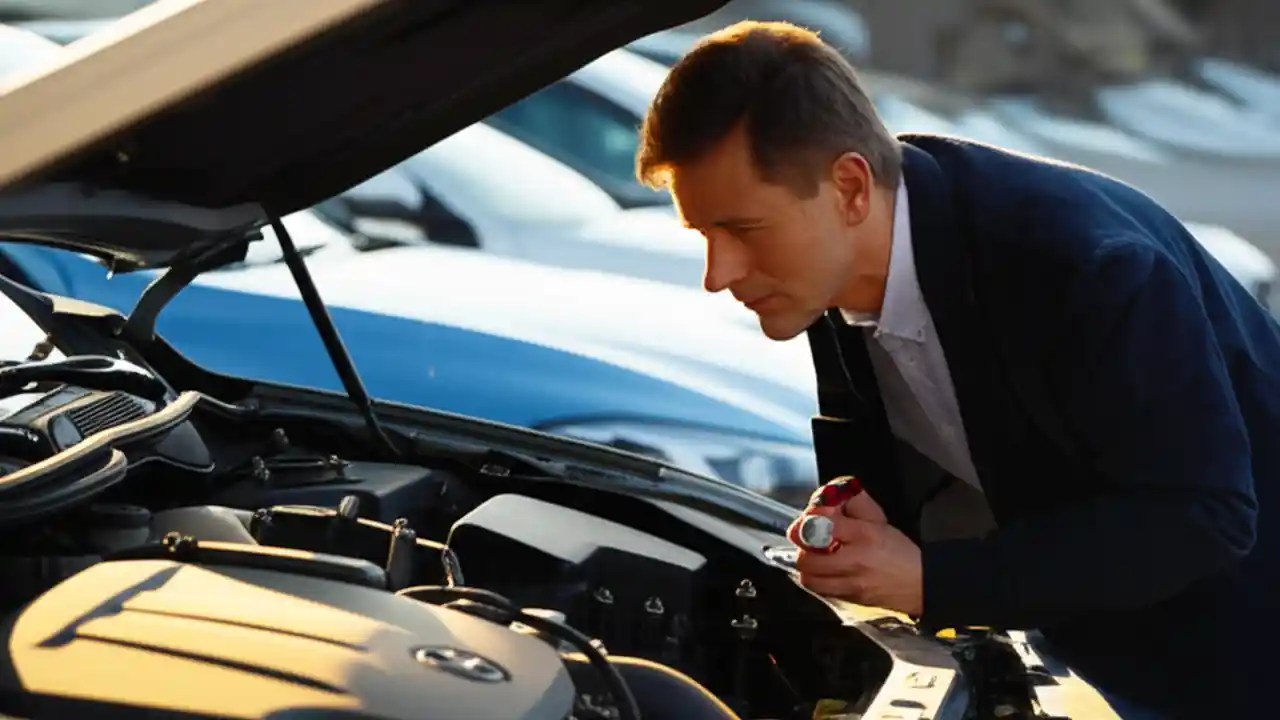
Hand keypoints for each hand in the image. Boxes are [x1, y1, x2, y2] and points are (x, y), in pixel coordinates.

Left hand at [787, 489, 923, 615]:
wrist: (922, 584)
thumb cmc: (902, 552)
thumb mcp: (879, 521)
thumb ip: (855, 506)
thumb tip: (832, 497)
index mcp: (864, 534)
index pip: (821, 524)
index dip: (810, 520)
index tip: (810, 519)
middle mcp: (854, 560)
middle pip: (807, 555)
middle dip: (802, 546)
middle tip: (808, 540)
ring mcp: (851, 583)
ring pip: (809, 577)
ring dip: (807, 566)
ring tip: (815, 557)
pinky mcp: (850, 598)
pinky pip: (821, 590)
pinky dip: (817, 580)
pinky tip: (825, 572)